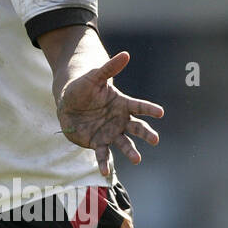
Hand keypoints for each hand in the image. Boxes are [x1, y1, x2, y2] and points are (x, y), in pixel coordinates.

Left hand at [56, 51, 162, 176]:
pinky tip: (104, 172)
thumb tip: (126, 54)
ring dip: (131, 151)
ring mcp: (110, 133)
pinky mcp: (98, 143)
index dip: (149, 109)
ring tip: (137, 159)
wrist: (68, 104)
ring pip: (124, 144)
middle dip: (147, 134)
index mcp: (122, 104)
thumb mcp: (94, 77)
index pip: (139, 106)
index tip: (160, 112)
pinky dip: (104, 163)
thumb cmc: (82, 88)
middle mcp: (120, 121)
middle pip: (137, 128)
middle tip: (155, 139)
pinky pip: (103, 155)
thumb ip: (109, 68)